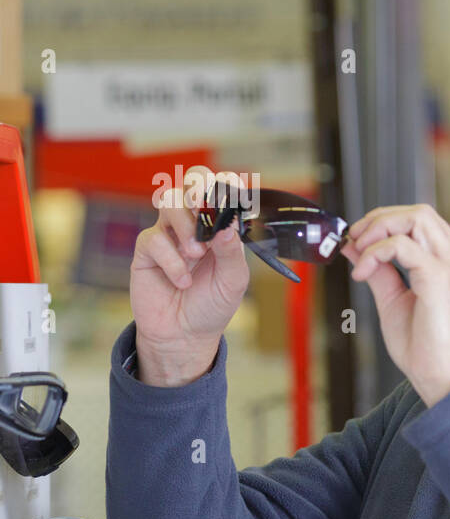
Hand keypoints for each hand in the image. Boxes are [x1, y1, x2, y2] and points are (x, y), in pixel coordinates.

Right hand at [129, 169, 248, 386]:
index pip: (222, 192)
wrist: (183, 335)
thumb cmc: (211, 306)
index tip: (233, 193)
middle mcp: (196, 225)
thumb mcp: (232, 282)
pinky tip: (181, 281)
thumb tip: (229, 224)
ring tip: (196, 254)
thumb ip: (231, 252)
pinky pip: (155, 238)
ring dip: (185, 225)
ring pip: (170, 200)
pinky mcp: (148, 249)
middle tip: (206, 207)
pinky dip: (172, 260)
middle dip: (199, 188)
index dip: (226, 185)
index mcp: (222, 228)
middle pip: (192, 183)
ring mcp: (170, 234)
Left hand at [342, 204, 449, 405]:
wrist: (445, 381)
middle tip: (355, 240)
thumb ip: (379, 271)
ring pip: (415, 219)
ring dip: (379, 228)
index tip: (358, 242)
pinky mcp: (439, 279)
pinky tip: (362, 273)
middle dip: (380, 218)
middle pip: (419, 213)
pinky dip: (375, 252)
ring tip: (360, 253)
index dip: (386, 223)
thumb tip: (353, 246)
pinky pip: (402, 245)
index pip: (422, 223)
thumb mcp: (395, 301)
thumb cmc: (427, 351)